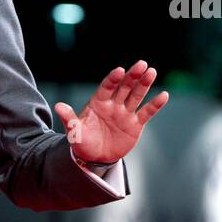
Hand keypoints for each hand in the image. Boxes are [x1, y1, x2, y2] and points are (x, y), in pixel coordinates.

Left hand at [53, 60, 168, 163]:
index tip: (120, 70)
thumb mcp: (74, 132)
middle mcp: (113, 105)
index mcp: (98, 103)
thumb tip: (57, 106)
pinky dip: (155, 104)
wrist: (95, 157)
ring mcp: (125, 113)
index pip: (106, 87)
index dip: (113, 79)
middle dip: (132, 76)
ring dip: (144, 84)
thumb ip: (69, 119)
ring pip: (136, 95)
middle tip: (142, 64)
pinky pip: (146, 112)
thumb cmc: (83, 141)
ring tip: (152, 72)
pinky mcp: (135, 124)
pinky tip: (164, 95)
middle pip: (124, 87)